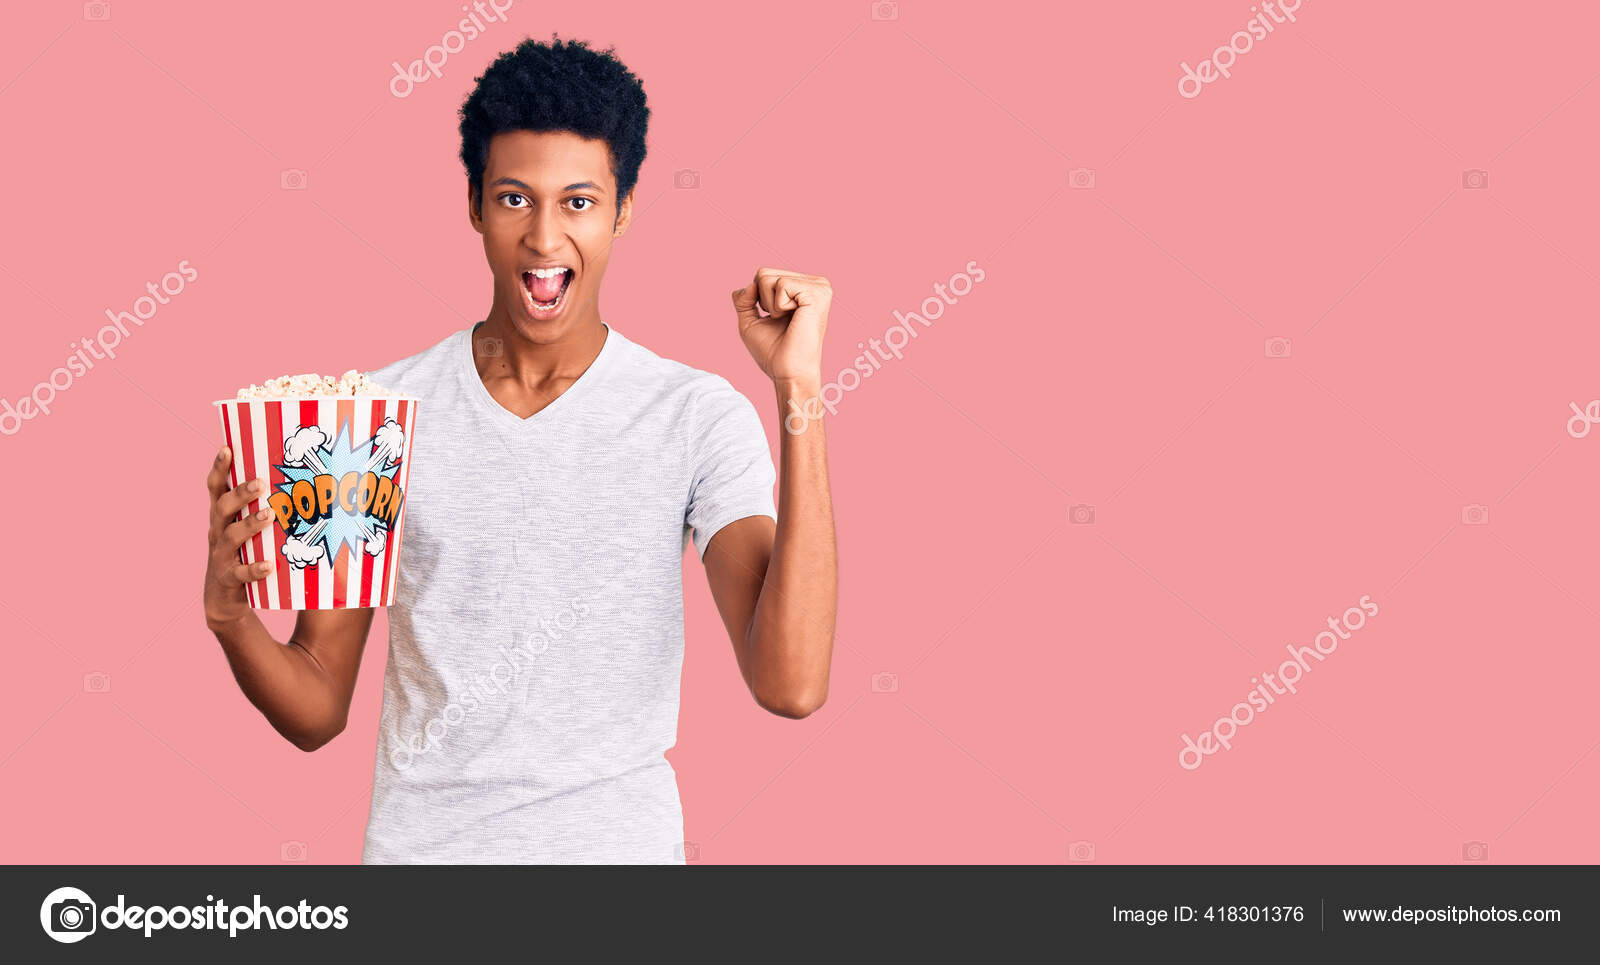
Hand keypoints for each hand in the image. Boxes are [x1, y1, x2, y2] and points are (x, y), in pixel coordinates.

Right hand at [204, 447, 275, 630]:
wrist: (225, 600)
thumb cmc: (245, 554)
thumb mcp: (249, 530)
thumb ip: (263, 509)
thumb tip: (304, 483)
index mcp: (222, 517)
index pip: (216, 488)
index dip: (219, 468)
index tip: (227, 448)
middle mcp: (217, 532)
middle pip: (222, 507)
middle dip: (240, 493)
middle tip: (260, 482)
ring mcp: (221, 557)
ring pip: (230, 537)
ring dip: (249, 525)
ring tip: (269, 515)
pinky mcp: (228, 580)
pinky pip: (240, 574)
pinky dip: (254, 569)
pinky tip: (269, 566)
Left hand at [732, 267, 830, 385]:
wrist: (789, 372)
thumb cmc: (773, 352)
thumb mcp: (751, 321)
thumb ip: (744, 300)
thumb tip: (750, 284)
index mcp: (803, 288)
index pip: (764, 275)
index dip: (758, 300)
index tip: (775, 320)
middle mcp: (814, 284)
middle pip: (763, 273)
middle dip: (763, 301)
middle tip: (781, 322)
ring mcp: (819, 287)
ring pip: (768, 277)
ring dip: (770, 305)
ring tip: (788, 321)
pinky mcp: (817, 293)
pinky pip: (781, 284)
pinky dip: (778, 306)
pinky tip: (795, 319)